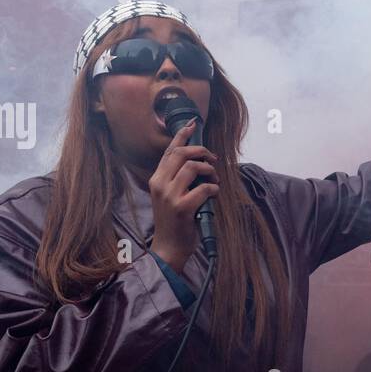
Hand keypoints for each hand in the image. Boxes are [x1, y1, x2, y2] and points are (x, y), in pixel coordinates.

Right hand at [149, 120, 217, 273]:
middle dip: (201, 151)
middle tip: (213, 159)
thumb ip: (177, 179)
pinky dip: (213, 188)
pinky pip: (204, 188)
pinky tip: (213, 194)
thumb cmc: (173, 222)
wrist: (168, 248)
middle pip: (181, 154)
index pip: (169, 151)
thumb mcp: (169, 196)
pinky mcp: (182, 208)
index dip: (182, 135)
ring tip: (214, 180)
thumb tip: (197, 162)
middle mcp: (160, 184)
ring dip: (210, 171)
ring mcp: (170, 196)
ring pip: (193, 168)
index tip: (192, 124)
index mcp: (156, 179)